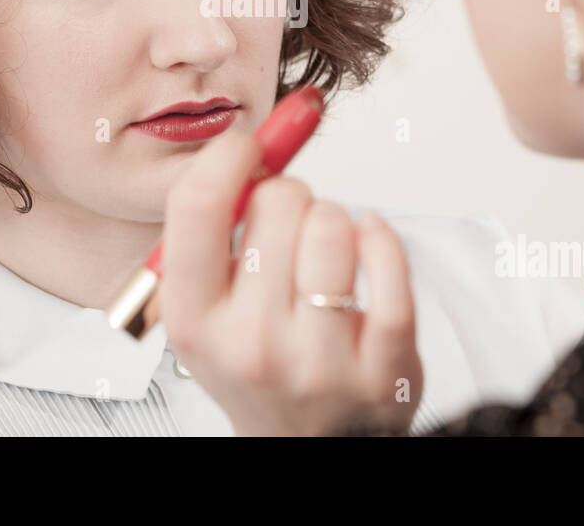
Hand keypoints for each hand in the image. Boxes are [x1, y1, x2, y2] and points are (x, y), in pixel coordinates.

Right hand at [160, 129, 422, 435]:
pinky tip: (369, 242)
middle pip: (278, 204)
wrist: (303, 444)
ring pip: (335, 225)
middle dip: (290, 195)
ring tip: (326, 249)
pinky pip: (389, 262)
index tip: (246, 147)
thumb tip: (257, 138)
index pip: (196, 207)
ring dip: (335, 218)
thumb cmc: (257, 362)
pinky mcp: (382, 368)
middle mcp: (250, 345)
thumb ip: (215, 230)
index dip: (226, 157)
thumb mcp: (207, 309)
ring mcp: (319, 361)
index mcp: (193, 322)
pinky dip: (381, 237)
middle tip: (291, 223)